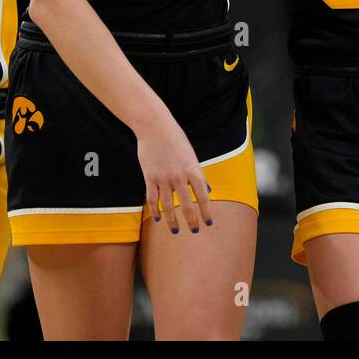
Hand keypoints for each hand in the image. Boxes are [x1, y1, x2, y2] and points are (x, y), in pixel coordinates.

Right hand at [136, 116, 211, 233]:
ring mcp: (163, 178)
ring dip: (172, 221)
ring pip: (168, 206)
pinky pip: (152, 199)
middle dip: (191, 220)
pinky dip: (155, 211)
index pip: (203, 196)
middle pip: (186, 205)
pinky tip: (158, 219)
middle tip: (194, 231)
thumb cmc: (175, 140)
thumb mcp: (191, 155)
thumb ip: (198, 174)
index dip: (206, 211)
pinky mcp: (149, 177)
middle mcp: (179, 176)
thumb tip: (207, 190)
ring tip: (175, 231)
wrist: (154, 127)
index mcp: (193, 170)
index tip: (209, 223)